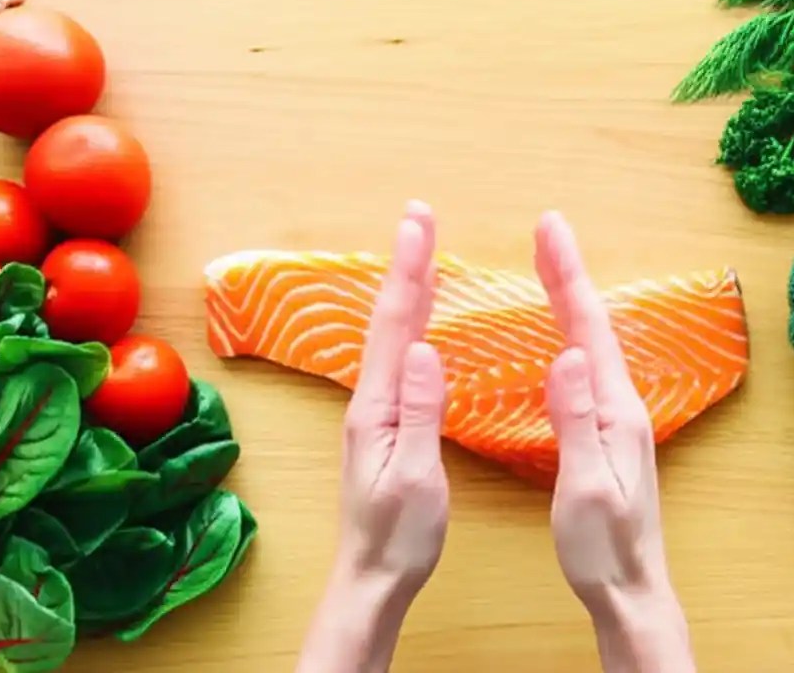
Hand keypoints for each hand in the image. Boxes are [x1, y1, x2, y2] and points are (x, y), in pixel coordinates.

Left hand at [296, 201, 448, 672]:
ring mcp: (374, 412)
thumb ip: (419, 410)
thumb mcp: (416, 475)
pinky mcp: (384, 425)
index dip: (409, 269)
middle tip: (418, 216)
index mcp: (377, 408)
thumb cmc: (398, 535)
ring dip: (407, 289)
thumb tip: (423, 348)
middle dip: (406, 264)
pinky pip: (397, 359)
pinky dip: (410, 325)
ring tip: (421, 253)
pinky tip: (420, 323)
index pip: (395, 324)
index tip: (420, 223)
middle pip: (389, 319)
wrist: (371, 577)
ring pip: (392, 336)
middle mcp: (369, 401)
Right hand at [535, 212, 695, 672]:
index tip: (549, 230)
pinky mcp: (608, 434)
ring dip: (570, 299)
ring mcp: (618, 419)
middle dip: (568, 273)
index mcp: (616, 411)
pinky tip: (564, 336)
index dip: (566, 276)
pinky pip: (588, 368)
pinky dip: (571, 334)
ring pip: (592, 343)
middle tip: (548, 228)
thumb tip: (569, 355)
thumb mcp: (584, 485)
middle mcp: (623, 406)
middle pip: (593, 325)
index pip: (588, 329)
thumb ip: (576, 420)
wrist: (630, 589)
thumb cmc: (604, 547)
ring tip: (551, 264)